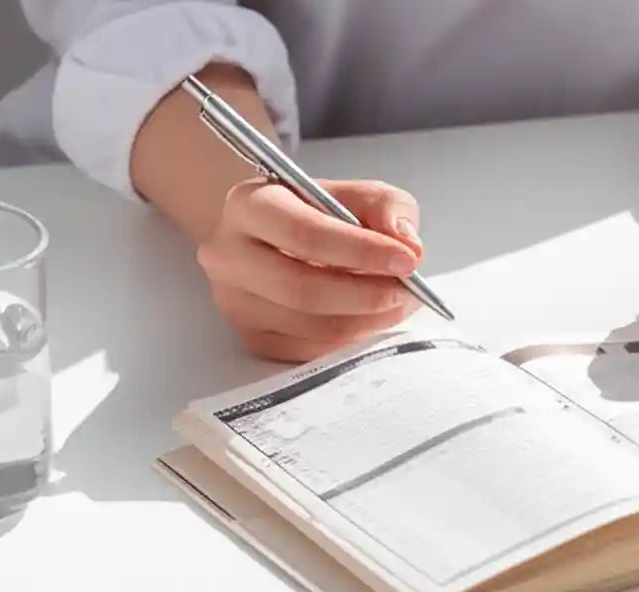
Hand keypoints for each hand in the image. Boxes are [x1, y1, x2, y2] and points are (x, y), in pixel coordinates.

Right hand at [197, 179, 424, 361]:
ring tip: (399, 303)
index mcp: (249, 206)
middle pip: (302, 289)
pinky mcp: (252, 338)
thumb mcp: (355, 194)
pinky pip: (312, 351)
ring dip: (368, 320)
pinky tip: (372, 318)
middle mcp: (229, 256)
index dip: (362, 250)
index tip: (408, 260)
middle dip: (367, 294)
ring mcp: (235, 303)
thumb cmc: (317, 213)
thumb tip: (409, 244)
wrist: (273, 238)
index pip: (305, 233)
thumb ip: (387, 208)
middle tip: (409, 291)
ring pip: (311, 327)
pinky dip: (353, 339)